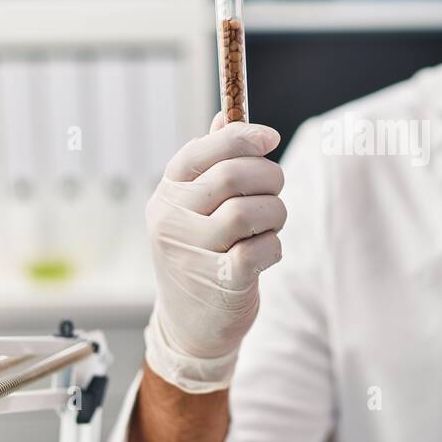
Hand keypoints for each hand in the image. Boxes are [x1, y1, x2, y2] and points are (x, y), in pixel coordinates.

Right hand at [142, 113, 285, 391]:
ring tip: (269, 226)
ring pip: (250, 211)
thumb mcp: (194, 208)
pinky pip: (262, 248)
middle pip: (233, 176)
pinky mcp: (220, 281)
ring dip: (274, 214)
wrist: (190, 327)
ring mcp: (193, 252)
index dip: (241, 138)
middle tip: (274, 191)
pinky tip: (266, 252)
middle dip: (268, 178)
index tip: (270, 138)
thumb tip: (228, 115)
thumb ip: (211, 162)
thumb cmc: (199, 255)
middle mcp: (173, 219)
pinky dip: (273, 245)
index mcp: (167, 194)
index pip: (201, 151)